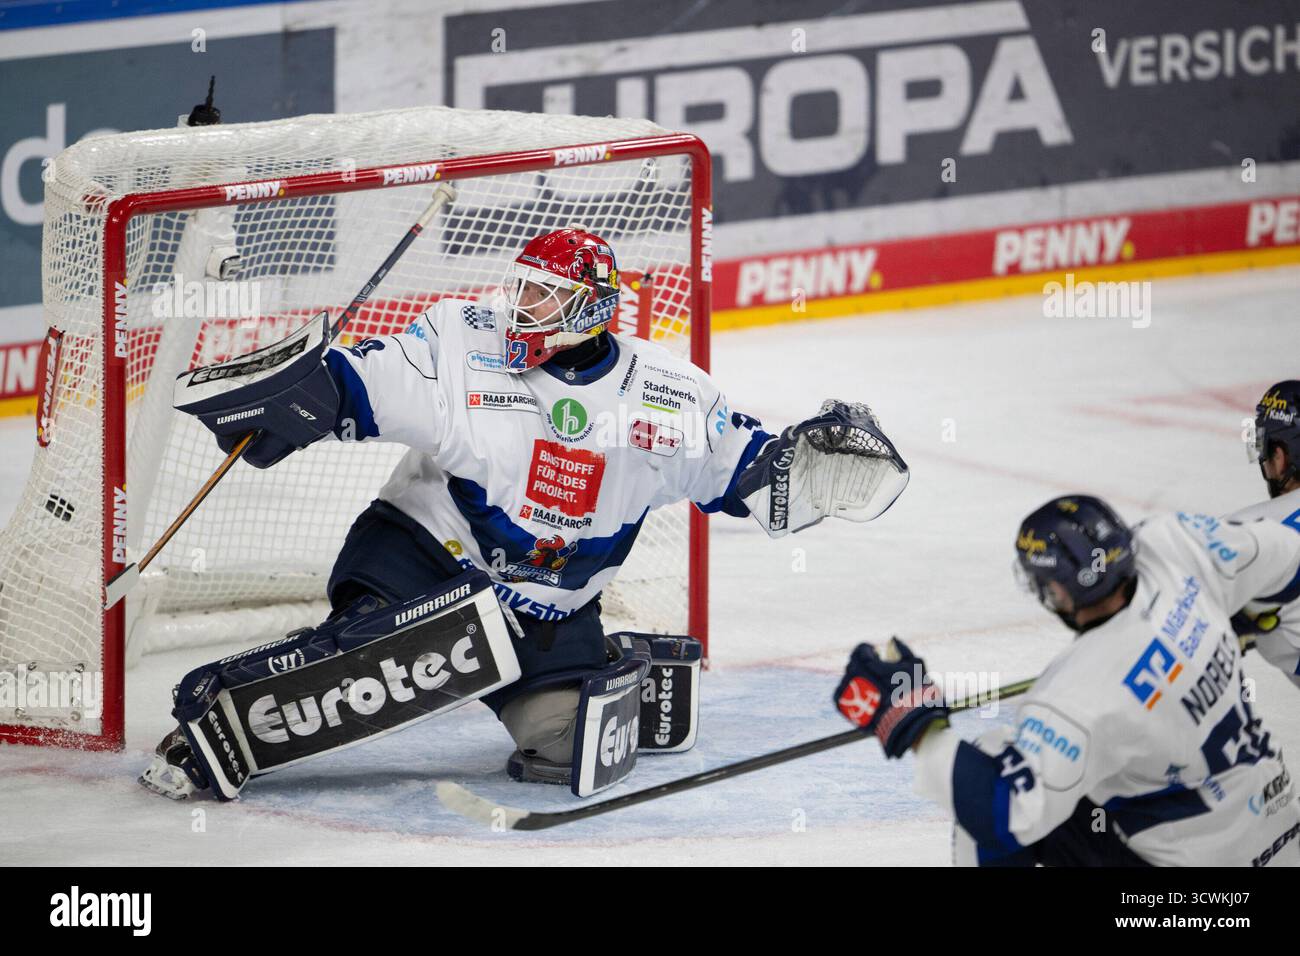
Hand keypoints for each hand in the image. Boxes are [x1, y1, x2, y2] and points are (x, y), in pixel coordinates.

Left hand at [833, 638, 947, 757]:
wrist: (909, 723)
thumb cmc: (915, 692)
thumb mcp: (914, 665)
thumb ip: (902, 650)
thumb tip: (894, 640)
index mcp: (868, 662)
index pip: (861, 649)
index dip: (869, 650)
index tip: (877, 655)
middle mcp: (854, 675)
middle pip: (853, 664)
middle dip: (863, 665)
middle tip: (876, 672)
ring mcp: (848, 692)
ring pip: (847, 680)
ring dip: (857, 680)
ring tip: (872, 688)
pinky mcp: (844, 708)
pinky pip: (841, 696)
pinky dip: (849, 694)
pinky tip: (863, 698)